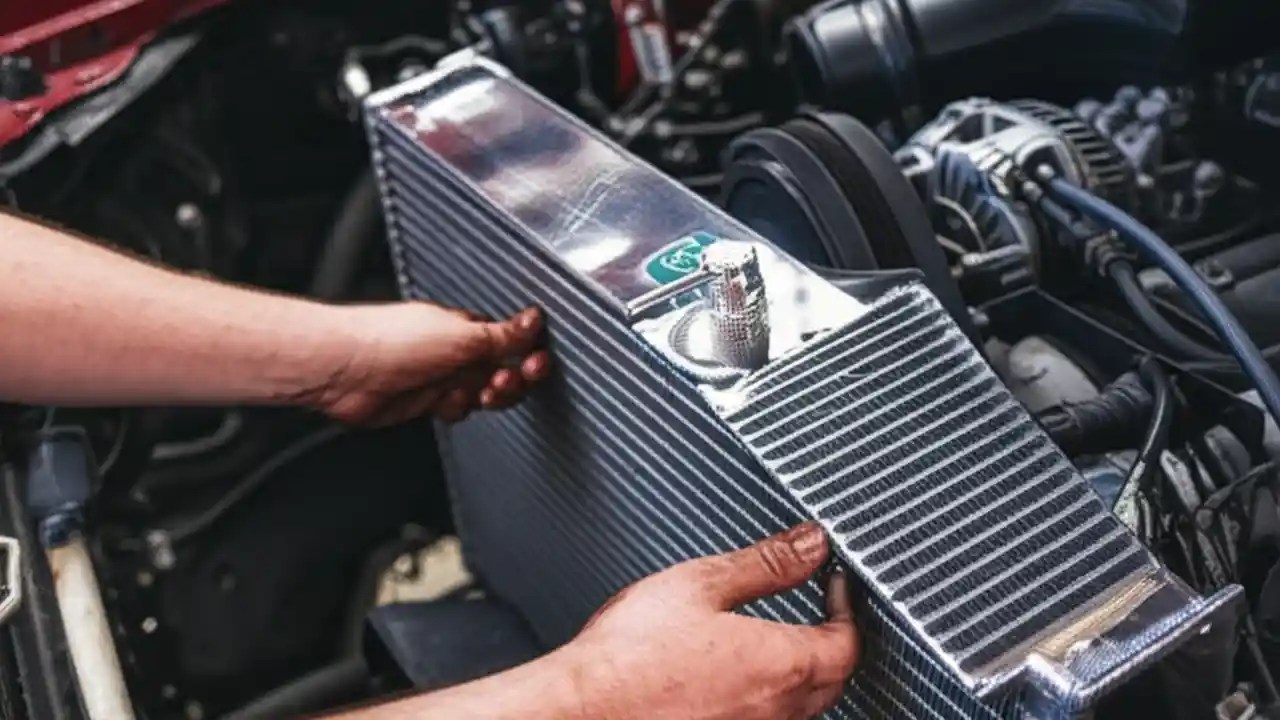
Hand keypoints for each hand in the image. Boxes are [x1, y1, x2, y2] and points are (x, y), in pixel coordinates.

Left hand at [315, 303, 550, 425]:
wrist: (348, 370)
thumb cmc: (393, 341)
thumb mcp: (461, 336)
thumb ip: (503, 335)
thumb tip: (536, 318)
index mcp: (468, 327)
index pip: (512, 340)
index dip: (529, 354)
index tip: (535, 364)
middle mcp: (457, 349)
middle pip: (503, 369)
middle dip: (511, 380)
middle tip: (503, 382)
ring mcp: (441, 375)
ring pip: (482, 393)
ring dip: (486, 397)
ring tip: (478, 392)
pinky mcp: (426, 401)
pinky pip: (457, 409)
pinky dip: (456, 409)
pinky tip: (444, 402)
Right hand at [561, 523, 858, 719]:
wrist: (581, 712)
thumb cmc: (628, 658)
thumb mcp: (700, 585)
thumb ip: (766, 563)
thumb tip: (812, 545)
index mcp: (782, 664)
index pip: (847, 640)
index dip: (847, 608)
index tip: (833, 585)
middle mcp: (777, 713)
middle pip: (832, 679)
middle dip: (828, 641)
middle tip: (811, 611)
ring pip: (798, 708)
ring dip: (795, 675)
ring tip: (766, 642)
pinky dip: (760, 700)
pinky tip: (727, 682)